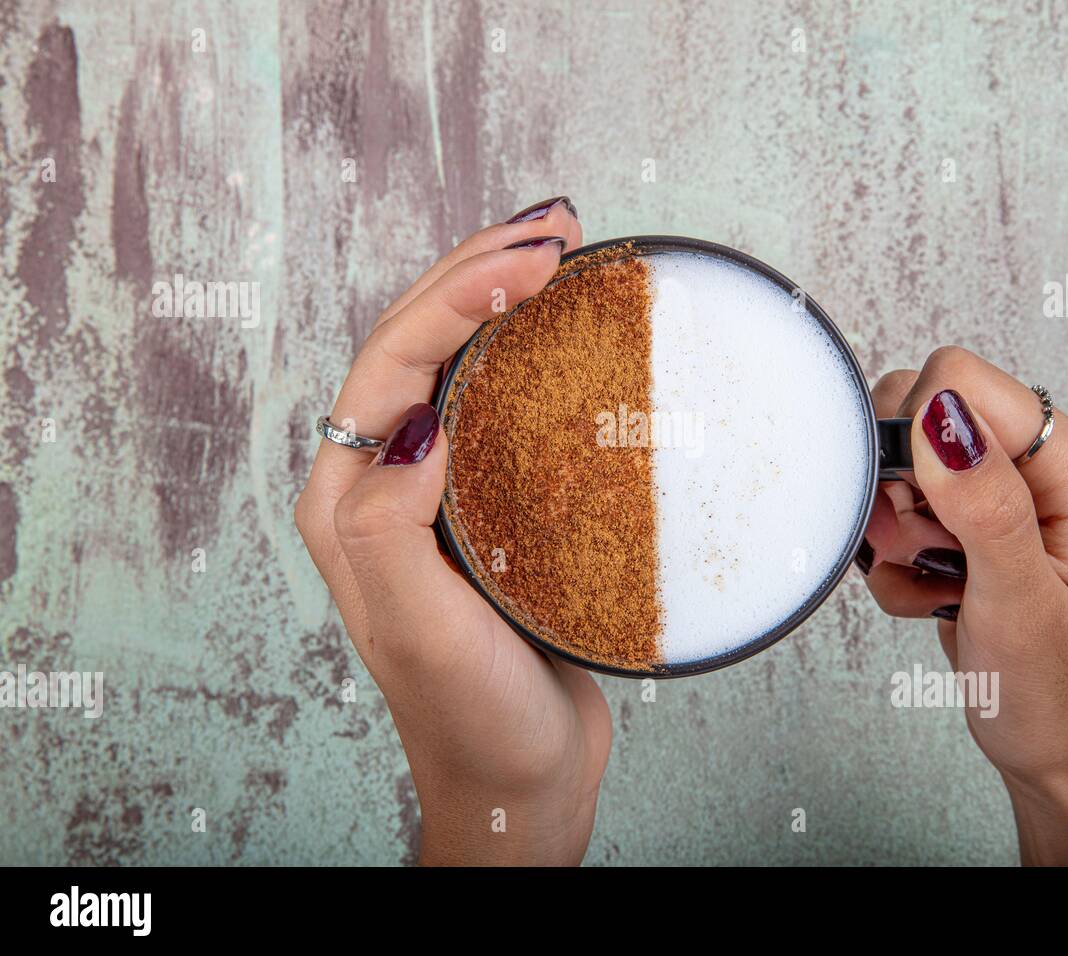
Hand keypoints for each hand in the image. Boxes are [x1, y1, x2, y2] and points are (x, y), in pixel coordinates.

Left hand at [294, 198, 610, 865]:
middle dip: (481, 272)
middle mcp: (386, 483)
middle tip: (557, 224)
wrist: (520, 777)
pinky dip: (539, 354)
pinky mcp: (493, 504)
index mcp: (349, 501)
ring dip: (506, 298)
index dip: (458, 300)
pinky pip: (509, 406)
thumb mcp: (419, 629)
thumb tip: (417, 420)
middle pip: (420, 344)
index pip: (392, 364)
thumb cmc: (469, 716)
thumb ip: (390, 525)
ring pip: (462, 365)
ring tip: (561, 246)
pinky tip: (572, 331)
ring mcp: (442, 490)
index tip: (534, 264)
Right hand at [863, 347, 1067, 865]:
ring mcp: (994, 496)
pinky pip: (892, 516)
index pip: (954, 379)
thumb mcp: (1023, 603)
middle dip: (897, 488)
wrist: (1065, 759)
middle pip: (916, 412)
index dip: (918, 437)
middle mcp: (1031, 464)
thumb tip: (940, 420)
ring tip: (938, 583)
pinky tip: (933, 600)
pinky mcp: (964, 529)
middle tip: (930, 552)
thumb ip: (985, 508)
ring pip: (894, 467)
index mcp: (1065, 460)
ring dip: (893, 535)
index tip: (927, 513)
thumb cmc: (1064, 694)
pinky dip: (894, 566)